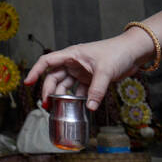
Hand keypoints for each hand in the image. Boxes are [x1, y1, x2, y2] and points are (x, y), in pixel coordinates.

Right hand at [25, 35, 148, 110]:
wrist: (133, 52)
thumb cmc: (117, 53)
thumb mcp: (105, 71)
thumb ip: (97, 90)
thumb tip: (90, 107)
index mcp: (71, 55)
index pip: (47, 61)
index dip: (36, 71)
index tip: (28, 83)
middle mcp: (73, 63)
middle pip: (54, 77)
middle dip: (48, 90)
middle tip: (46, 104)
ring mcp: (81, 72)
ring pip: (65, 85)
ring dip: (60, 97)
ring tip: (56, 109)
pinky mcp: (90, 79)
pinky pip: (79, 91)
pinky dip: (77, 99)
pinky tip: (75, 108)